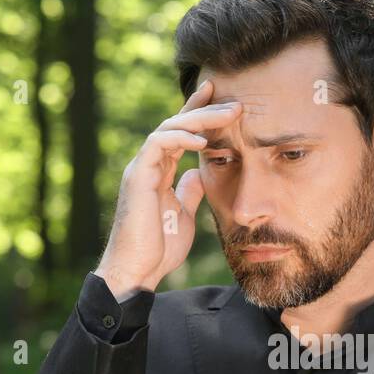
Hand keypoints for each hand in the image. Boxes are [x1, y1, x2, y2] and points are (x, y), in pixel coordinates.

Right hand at [96, 79, 243, 298]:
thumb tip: (198, 174)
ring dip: (199, 119)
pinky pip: (158, 144)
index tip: (225, 102)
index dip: (200, 115)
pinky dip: (181, 138)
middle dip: (205, 110)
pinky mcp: (138, 176)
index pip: (181, 135)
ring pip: (168, 128)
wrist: (139, 270)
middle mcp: (148, 165)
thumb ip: (189, 191)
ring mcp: (141, 168)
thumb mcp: (184, 215)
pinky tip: (203, 141)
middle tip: (235, 103)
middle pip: (176, 125)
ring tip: (227, 115)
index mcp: (159, 172)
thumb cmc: (159, 247)